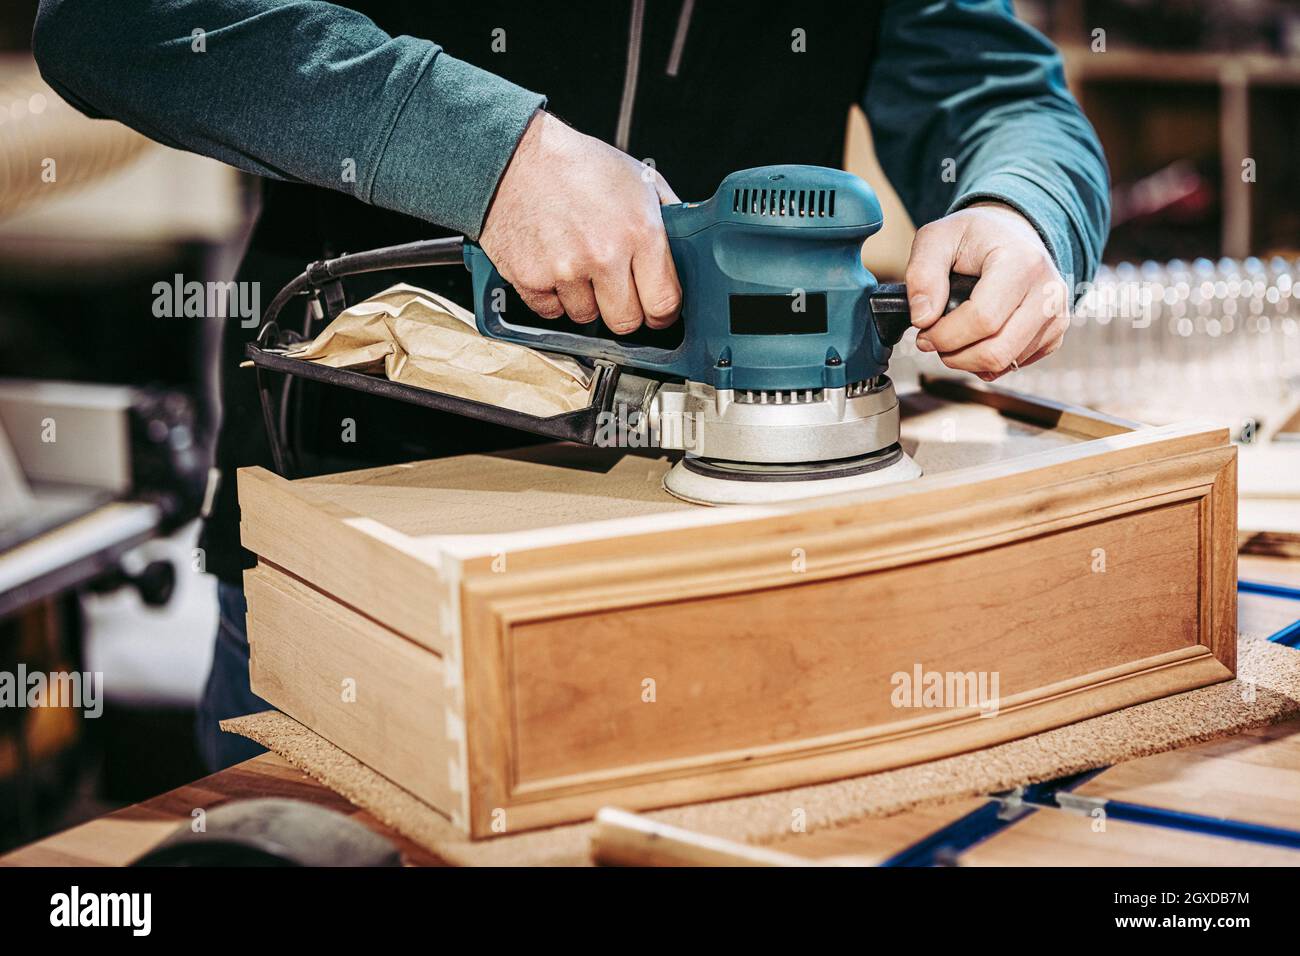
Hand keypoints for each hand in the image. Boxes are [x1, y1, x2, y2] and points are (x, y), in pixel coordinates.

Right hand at [478, 110, 681, 334]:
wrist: (514, 156)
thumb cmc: (575, 166)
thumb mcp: (638, 179)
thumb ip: (668, 216)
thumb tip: (687, 243)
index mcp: (639, 232)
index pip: (664, 303)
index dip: (663, 312)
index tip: (657, 311)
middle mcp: (604, 255)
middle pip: (626, 322)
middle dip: (625, 310)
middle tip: (617, 289)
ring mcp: (566, 270)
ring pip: (586, 317)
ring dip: (586, 300)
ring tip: (578, 263)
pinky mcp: (531, 279)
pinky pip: (551, 311)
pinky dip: (553, 296)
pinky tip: (553, 265)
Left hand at [905, 203, 1068, 380]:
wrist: (1013, 234)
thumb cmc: (975, 236)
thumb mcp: (937, 238)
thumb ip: (922, 274)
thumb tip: (922, 318)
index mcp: (1021, 262)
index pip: (982, 319)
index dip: (945, 335)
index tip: (924, 331)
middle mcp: (1047, 290)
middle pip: (996, 351)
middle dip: (954, 355)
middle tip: (934, 340)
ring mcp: (1055, 315)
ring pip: (1005, 363)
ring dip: (967, 360)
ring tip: (953, 337)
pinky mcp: (1055, 334)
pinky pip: (1014, 365)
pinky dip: (987, 362)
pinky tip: (976, 338)